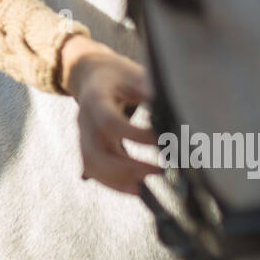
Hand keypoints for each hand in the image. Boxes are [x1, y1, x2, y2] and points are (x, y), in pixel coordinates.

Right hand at [60, 36, 161, 194]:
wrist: (91, 72)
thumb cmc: (119, 74)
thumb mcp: (135, 74)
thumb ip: (150, 90)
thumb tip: (176, 108)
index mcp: (95, 97)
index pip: (110, 122)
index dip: (135, 135)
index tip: (162, 139)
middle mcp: (84, 118)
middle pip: (94, 152)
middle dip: (125, 167)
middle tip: (158, 171)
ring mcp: (83, 134)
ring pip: (92, 165)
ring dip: (118, 180)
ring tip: (146, 186)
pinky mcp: (88, 146)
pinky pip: (94, 170)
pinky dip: (114, 182)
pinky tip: (137, 187)